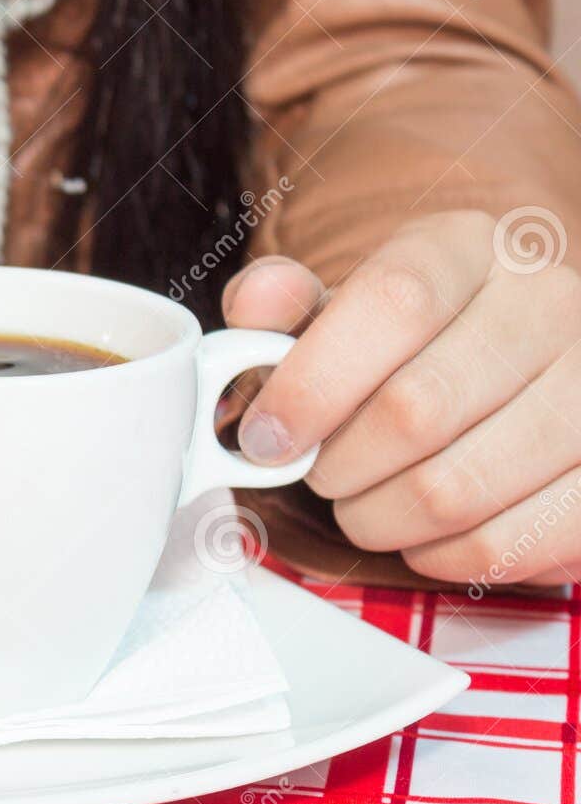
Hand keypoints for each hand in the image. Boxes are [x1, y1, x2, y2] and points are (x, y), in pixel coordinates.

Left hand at [223, 209, 580, 587]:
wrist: (513, 372)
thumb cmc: (406, 348)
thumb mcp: (339, 309)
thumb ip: (284, 305)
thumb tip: (255, 302)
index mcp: (469, 248)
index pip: (394, 302)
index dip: (314, 382)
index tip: (266, 437)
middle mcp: (549, 304)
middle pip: (416, 410)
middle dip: (336, 464)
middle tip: (317, 473)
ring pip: (454, 490)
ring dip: (379, 518)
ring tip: (364, 504)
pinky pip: (505, 543)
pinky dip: (441, 555)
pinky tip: (424, 532)